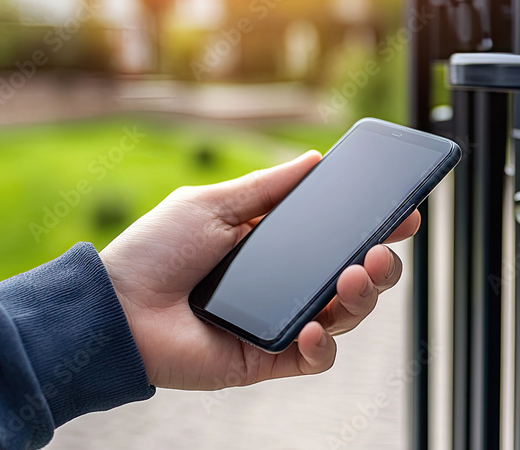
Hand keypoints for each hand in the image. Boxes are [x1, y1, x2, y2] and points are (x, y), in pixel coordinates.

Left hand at [99, 151, 419, 390]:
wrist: (114, 310)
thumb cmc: (154, 252)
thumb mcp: (211, 204)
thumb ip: (266, 187)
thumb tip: (315, 159)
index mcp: (272, 244)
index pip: (336, 236)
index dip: (374, 227)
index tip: (404, 212)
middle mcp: (283, 284)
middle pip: (352, 277)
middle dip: (382, 264)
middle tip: (385, 249)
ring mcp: (278, 322)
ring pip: (344, 317)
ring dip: (361, 297)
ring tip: (354, 277)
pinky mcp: (266, 359)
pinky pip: (314, 359)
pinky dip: (322, 345)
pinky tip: (311, 328)